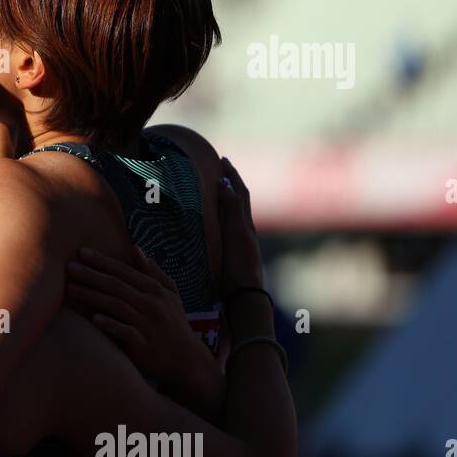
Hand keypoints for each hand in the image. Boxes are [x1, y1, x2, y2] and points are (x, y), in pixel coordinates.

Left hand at [64, 245, 220, 410]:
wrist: (187, 359)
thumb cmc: (174, 323)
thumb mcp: (170, 293)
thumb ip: (152, 271)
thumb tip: (134, 247)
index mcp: (155, 290)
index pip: (124, 271)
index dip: (103, 261)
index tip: (81, 252)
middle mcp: (151, 304)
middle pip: (117, 285)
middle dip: (91, 275)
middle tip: (69, 267)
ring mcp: (147, 324)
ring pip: (117, 305)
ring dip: (92, 296)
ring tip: (71, 289)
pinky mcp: (143, 345)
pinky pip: (125, 332)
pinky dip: (110, 324)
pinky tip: (94, 318)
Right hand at [218, 157, 265, 292]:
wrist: (244, 296)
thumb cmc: (240, 265)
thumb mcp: (237, 234)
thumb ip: (232, 209)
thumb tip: (224, 184)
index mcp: (245, 224)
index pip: (240, 193)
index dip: (232, 175)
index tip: (223, 160)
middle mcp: (243, 232)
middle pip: (238, 202)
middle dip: (230, 185)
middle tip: (218, 171)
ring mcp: (238, 244)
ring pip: (232, 216)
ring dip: (224, 202)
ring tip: (212, 192)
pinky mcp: (230, 255)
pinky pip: (224, 229)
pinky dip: (219, 219)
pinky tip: (210, 224)